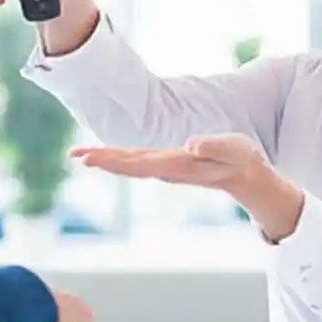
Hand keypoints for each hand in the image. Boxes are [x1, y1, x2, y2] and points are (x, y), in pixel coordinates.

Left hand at [72, 135, 306, 241]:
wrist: (246, 177)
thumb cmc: (241, 160)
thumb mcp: (234, 150)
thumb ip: (214, 146)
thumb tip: (192, 144)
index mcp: (178, 165)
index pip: (139, 163)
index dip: (114, 161)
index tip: (91, 159)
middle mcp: (166, 169)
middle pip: (128, 165)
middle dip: (101, 160)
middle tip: (74, 155)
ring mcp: (165, 167)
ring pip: (130, 164)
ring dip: (106, 160)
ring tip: (81, 155)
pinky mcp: (167, 163)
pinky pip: (137, 161)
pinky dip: (118, 158)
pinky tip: (106, 157)